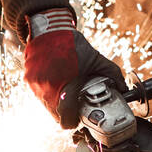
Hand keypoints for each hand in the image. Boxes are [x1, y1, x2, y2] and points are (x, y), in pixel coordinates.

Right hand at [23, 8, 124, 128]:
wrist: (49, 29)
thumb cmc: (72, 44)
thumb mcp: (96, 59)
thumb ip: (113, 74)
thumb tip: (123, 88)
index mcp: (64, 88)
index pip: (65, 119)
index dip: (73, 123)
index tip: (78, 120)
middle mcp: (46, 89)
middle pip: (56, 114)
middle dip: (66, 113)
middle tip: (76, 105)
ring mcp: (35, 85)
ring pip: (46, 106)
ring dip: (57, 104)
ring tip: (67, 93)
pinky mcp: (28, 79)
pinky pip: (39, 94)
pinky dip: (48, 93)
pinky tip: (58, 82)